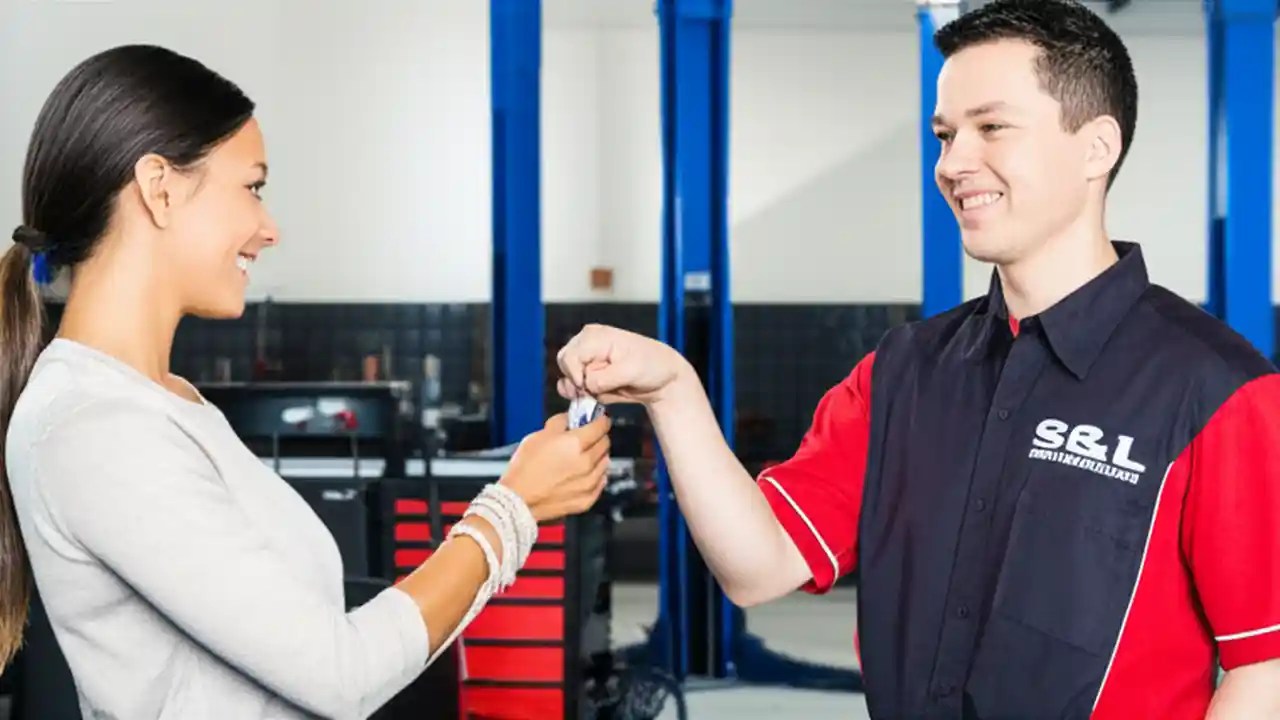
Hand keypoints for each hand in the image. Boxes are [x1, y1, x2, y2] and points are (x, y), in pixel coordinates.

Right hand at [499, 412, 611, 522]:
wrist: (518, 500)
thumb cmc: (524, 468)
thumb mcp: (538, 436)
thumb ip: (559, 423)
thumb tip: (570, 418)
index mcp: (575, 443)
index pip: (601, 426)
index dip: (600, 420)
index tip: (599, 420)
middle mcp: (587, 463)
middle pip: (605, 444)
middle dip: (599, 437)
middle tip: (589, 437)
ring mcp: (589, 483)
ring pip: (604, 463)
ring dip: (598, 457)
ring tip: (584, 457)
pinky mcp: (587, 499)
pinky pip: (600, 482)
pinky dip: (596, 476)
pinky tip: (584, 473)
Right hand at [555, 324, 687, 405]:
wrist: (663, 379)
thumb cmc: (653, 365)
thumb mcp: (632, 370)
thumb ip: (605, 378)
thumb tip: (587, 386)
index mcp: (595, 335)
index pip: (570, 356)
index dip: (576, 375)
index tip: (588, 387)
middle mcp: (586, 344)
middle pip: (563, 365)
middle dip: (577, 382)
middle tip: (595, 392)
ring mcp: (586, 360)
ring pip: (567, 379)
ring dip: (581, 391)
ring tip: (602, 393)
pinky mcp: (589, 375)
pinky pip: (575, 389)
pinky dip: (585, 396)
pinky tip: (600, 396)